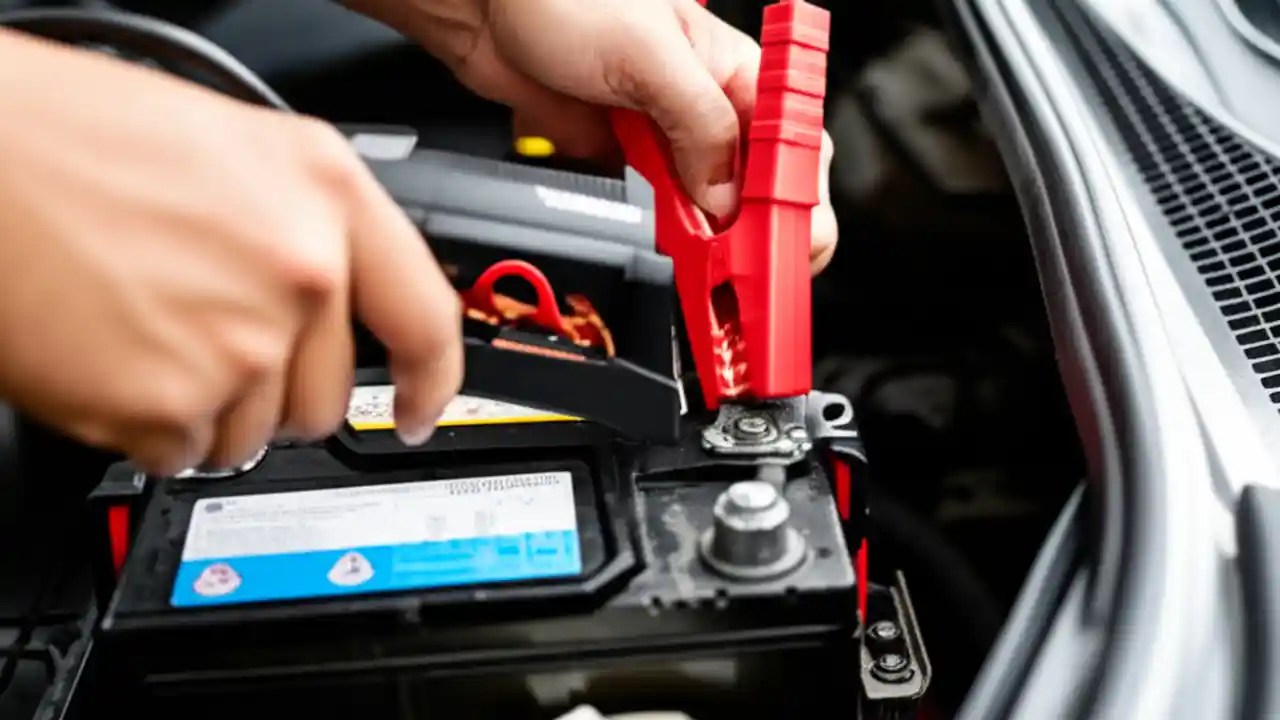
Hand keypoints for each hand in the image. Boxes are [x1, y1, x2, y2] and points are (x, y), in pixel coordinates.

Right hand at [0, 30, 461, 474]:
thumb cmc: (76, 136)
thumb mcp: (237, 153)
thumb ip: (306, 228)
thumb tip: (336, 298)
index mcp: (328, 194)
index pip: (425, 317)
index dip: (432, 381)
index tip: (418, 410)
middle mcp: (302, 270)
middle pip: (326, 396)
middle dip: (274, 393)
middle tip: (208, 346)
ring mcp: (242, 341)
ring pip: (253, 434)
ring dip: (205, 409)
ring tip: (146, 334)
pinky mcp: (170, 403)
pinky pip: (184, 453)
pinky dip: (148, 427)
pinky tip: (115, 360)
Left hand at [347, 0, 838, 273]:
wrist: (483, 2)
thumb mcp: (650, 53)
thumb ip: (701, 126)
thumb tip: (729, 197)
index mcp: (737, 75)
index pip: (795, 151)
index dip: (798, 207)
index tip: (780, 247)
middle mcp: (705, 110)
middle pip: (753, 194)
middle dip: (752, 239)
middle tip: (737, 273)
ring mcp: (661, 139)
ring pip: (702, 213)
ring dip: (703, 248)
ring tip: (700, 273)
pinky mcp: (618, 160)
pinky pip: (650, 213)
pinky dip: (656, 239)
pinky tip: (659, 253)